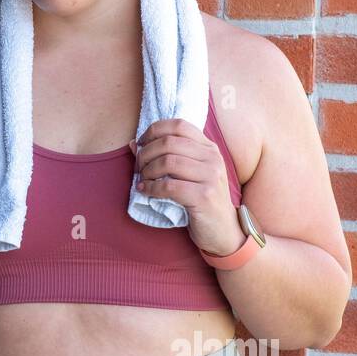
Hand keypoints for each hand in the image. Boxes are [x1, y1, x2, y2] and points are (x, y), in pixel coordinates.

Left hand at [132, 117, 245, 256]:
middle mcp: (212, 158)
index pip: (179, 125)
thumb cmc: (201, 200)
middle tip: (138, 167)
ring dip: (148, 171)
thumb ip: (166, 156)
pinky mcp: (204, 196)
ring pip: (168, 162)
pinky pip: (169, 186)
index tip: (140, 143)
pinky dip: (151, 187)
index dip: (154, 130)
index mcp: (209, 147)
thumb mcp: (189, 174)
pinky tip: (144, 190)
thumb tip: (133, 143)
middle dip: (146, 153)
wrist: (223, 230)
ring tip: (142, 179)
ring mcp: (211, 176)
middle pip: (169, 143)